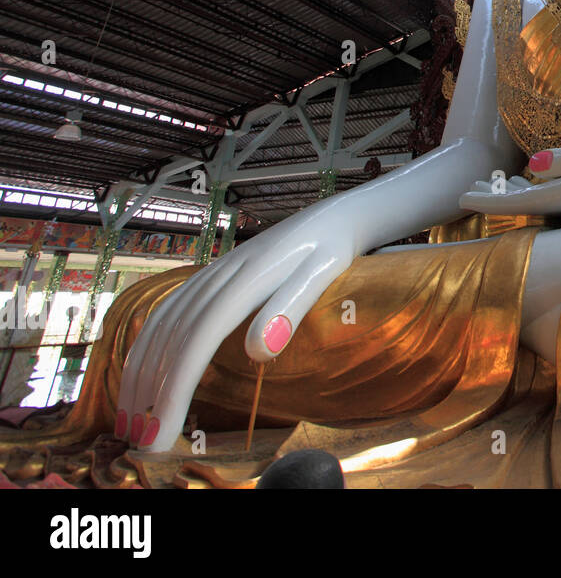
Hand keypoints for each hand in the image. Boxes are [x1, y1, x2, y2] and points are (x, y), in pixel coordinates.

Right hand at [115, 202, 357, 451]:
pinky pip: (167, 312)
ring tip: (130, 419)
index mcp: (245, 280)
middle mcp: (218, 277)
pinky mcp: (209, 278)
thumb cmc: (329, 248)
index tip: (160, 432)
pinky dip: (148, 346)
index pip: (197, 342)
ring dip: (140, 373)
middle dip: (149, 393)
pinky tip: (141, 372)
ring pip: (161, 326)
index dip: (174, 389)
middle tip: (140, 442)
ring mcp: (209, 276)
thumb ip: (290, 307)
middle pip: (171, 339)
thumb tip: (258, 351)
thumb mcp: (322, 273)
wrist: (329, 218)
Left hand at [458, 135, 560, 215]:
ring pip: (540, 203)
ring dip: (514, 195)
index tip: (461, 197)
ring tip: (491, 186)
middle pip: (526, 204)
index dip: (490, 199)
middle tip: (467, 192)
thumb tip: (531, 164)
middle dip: (496, 198)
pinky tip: (531, 185)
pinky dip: (535, 192)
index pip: (521, 200)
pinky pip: (556, 199)